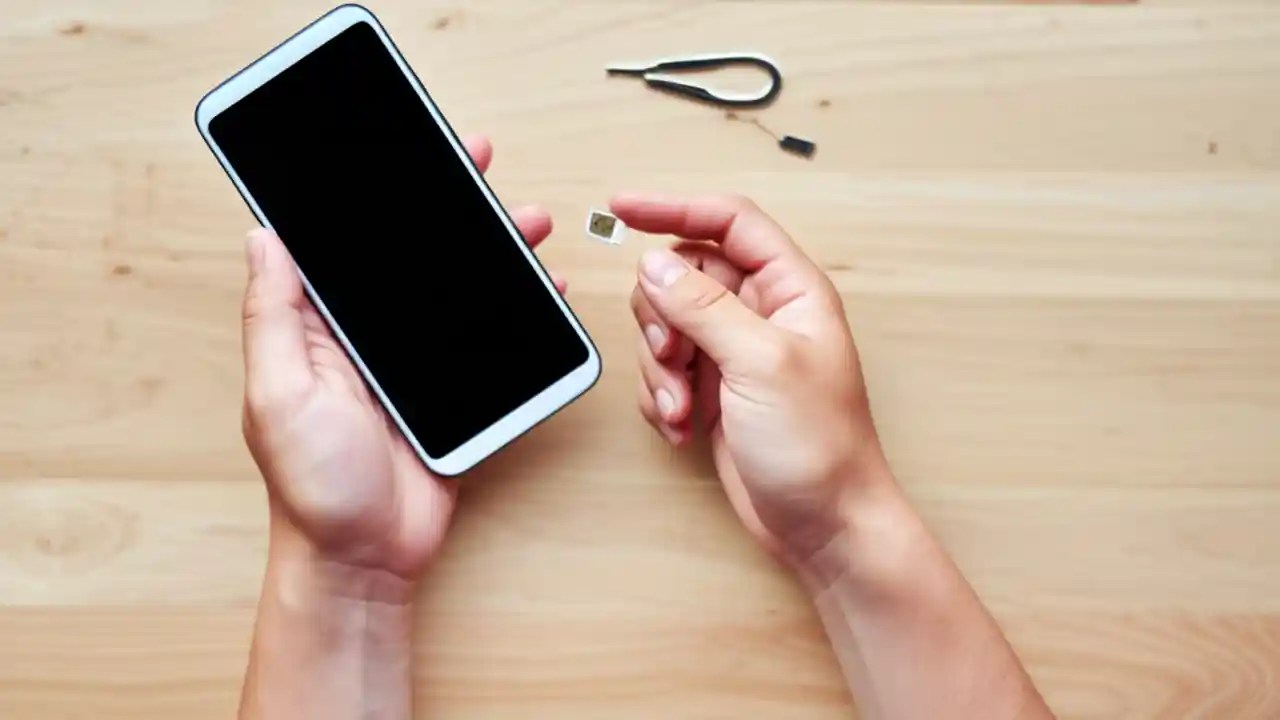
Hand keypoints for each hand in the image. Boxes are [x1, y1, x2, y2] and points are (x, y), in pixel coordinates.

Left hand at [242, 136, 563, 582]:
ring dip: (494, 253)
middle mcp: (367, 339)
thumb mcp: (279, 394)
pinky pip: (488, 342)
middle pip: (414, 258)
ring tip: (527, 223)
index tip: (410, 153)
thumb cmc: (312, 488)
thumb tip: (264, 238)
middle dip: (452, 210)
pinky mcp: (451, 394)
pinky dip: (518, 314)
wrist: (364, 559)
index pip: (348, 246)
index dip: (375, 195)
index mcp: (320, 329)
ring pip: (459, 292)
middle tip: (484, 169)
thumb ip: (274, 316)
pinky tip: (541, 290)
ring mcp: (413, 366)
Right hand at [617, 193, 890, 562]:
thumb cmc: (821, 448)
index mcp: (790, 290)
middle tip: (673, 356)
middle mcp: (761, 314)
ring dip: (658, 367)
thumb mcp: (760, 363)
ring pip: (665, 325)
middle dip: (661, 315)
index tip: (621, 210)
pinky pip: (663, 371)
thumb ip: (703, 305)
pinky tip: (683, 427)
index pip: (727, 222)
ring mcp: (735, 353)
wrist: (825, 525)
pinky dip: (660, 397)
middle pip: (682, 273)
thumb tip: (655, 263)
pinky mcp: (714, 390)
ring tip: (682, 406)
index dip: (674, 209)